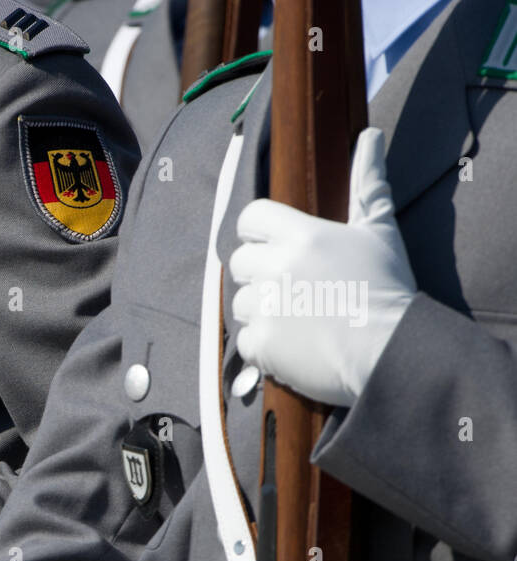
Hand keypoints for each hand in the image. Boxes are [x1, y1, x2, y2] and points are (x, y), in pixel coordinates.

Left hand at [229, 127, 414, 406]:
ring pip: (240, 303)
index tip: (275, 246)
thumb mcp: (380, 231)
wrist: (392, 351)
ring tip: (299, 318)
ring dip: (261, 310)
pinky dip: (264, 345)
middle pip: (240, 262)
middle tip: (295, 288)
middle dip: (260, 274)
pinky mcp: (262, 344)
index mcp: (302, 236)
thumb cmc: (387, 289)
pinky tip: (294, 344)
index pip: (250, 217)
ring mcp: (266, 307)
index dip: (259, 232)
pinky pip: (245, 340)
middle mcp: (277, 268)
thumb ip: (368, 183)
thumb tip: (369, 137)